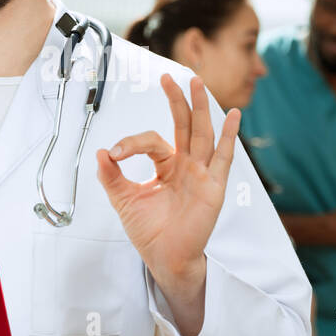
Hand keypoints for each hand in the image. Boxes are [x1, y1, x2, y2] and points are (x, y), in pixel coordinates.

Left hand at [96, 74, 239, 291]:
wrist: (164, 259)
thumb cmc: (150, 231)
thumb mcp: (124, 199)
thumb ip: (111, 176)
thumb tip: (100, 152)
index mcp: (167, 166)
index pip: (153, 141)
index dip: (131, 143)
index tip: (114, 154)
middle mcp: (187, 166)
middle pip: (184, 125)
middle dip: (177, 100)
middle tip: (167, 76)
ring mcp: (202, 174)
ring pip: (202, 133)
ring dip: (200, 107)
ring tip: (196, 82)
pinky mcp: (214, 187)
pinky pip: (225, 158)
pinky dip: (230, 136)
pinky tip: (234, 116)